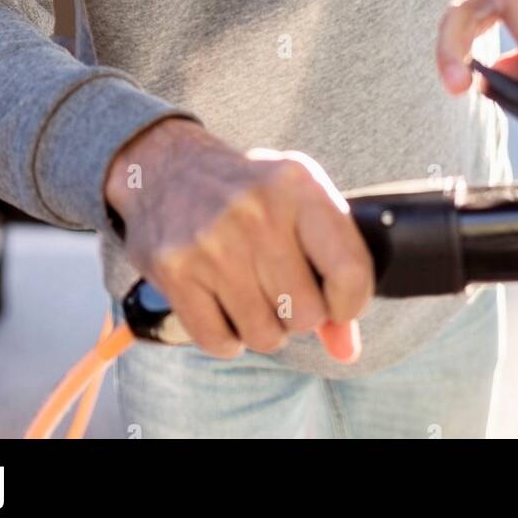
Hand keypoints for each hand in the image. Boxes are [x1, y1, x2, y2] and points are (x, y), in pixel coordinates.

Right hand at [105, 117, 373, 361]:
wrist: (166, 168)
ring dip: (262, 328)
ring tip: (251, 294)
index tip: (336, 302)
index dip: (350, 304)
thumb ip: (333, 272)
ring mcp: (212, 240)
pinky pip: (219, 342)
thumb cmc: (248, 193)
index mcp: (298, 184)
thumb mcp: (299, 206)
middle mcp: (257, 210)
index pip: (350, 271)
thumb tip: (346, 350)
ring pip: (264, 336)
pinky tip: (222, 305)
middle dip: (299, 316)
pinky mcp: (175, 269)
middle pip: (306, 314)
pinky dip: (226, 338)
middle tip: (282, 291)